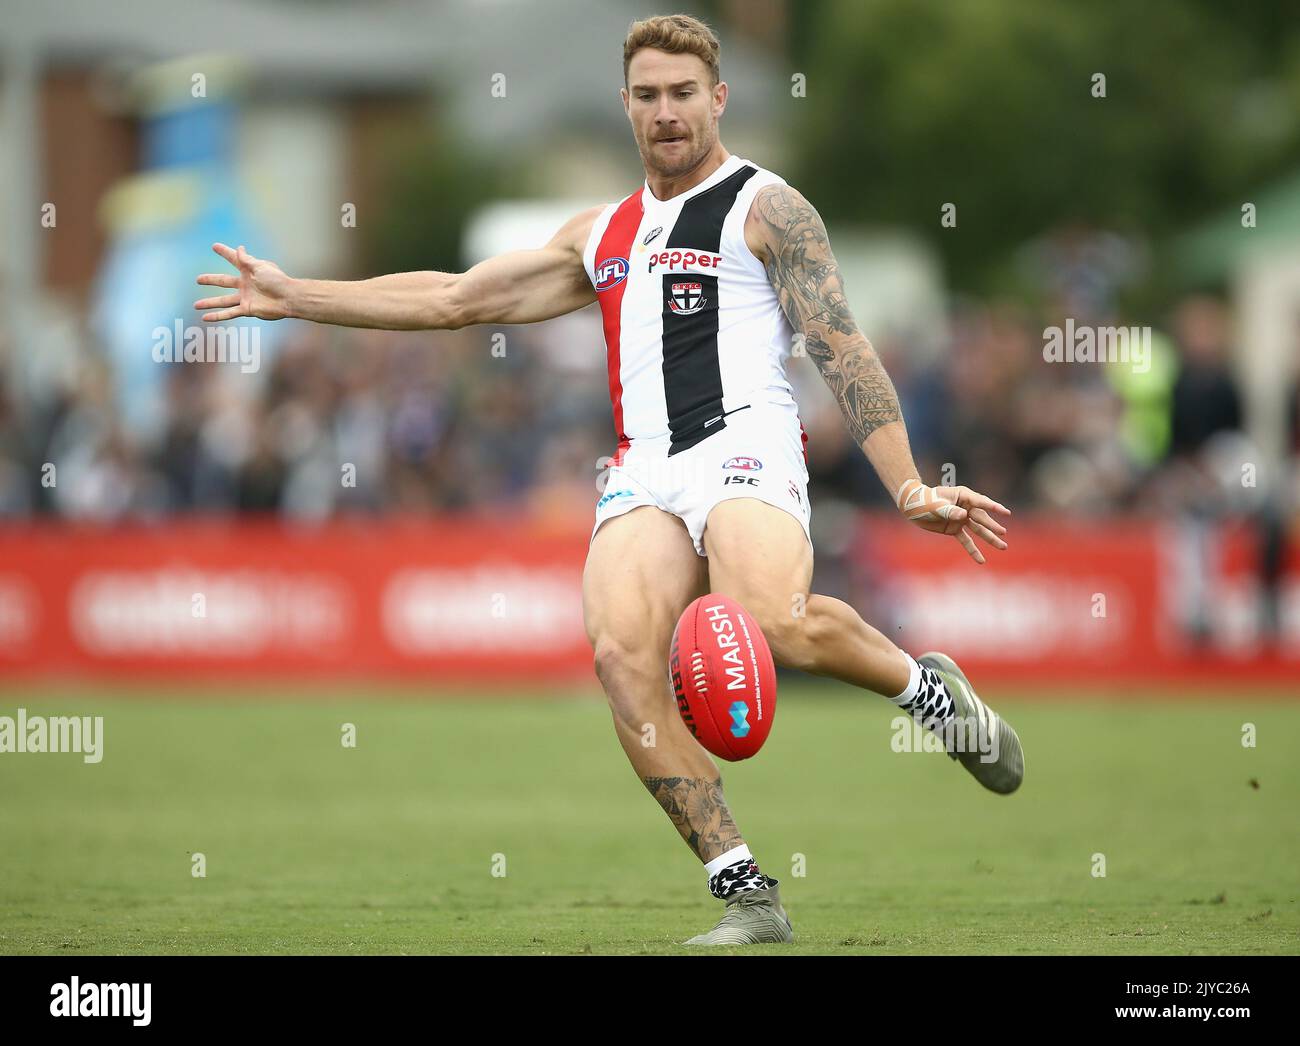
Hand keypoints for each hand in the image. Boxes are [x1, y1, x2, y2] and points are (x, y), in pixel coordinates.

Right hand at [195, 243, 293, 321]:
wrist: (288, 298)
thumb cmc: (278, 280)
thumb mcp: (261, 267)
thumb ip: (248, 259)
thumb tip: (240, 248)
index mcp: (249, 270)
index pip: (234, 259)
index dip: (224, 252)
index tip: (214, 246)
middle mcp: (245, 284)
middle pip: (223, 281)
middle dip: (211, 280)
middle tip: (198, 279)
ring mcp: (245, 297)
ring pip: (223, 300)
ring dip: (209, 302)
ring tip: (196, 305)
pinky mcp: (247, 309)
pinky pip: (229, 313)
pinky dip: (218, 316)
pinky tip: (206, 318)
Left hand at [895, 479, 1009, 564]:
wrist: (913, 507)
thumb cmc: (925, 500)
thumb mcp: (936, 505)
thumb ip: (949, 511)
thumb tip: (963, 516)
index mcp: (963, 495)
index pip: (980, 502)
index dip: (993, 507)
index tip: (1006, 512)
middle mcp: (965, 507)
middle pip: (981, 518)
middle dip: (992, 526)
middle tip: (1003, 533)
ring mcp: (961, 519)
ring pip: (978, 530)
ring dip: (990, 539)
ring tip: (1003, 547)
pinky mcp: (955, 529)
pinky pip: (966, 541)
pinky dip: (973, 550)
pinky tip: (982, 560)